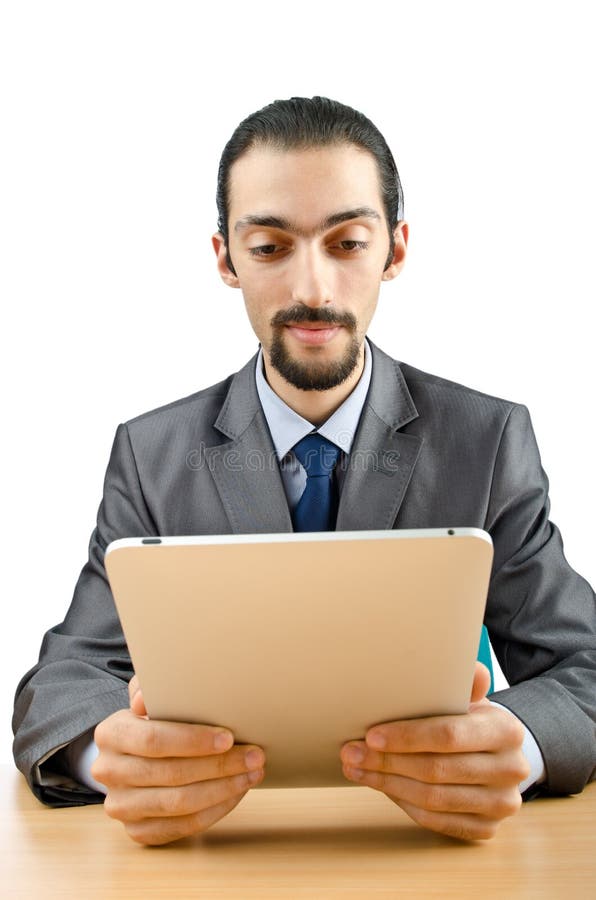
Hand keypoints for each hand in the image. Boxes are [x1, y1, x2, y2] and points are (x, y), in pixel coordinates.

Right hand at [92, 675, 265, 844]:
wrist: (134, 755)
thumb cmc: (154, 720)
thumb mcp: (152, 695)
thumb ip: (152, 687)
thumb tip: (142, 700)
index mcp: (110, 734)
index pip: (153, 740)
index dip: (193, 740)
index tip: (228, 738)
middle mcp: (108, 772)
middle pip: (171, 774)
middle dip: (219, 765)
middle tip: (255, 756)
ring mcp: (121, 806)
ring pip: (179, 804)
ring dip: (223, 789)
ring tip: (252, 773)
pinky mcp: (137, 831)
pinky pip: (182, 827)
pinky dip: (215, 810)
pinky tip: (236, 793)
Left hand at [340, 662, 529, 840]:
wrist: (497, 754)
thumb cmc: (470, 721)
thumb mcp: (468, 697)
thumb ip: (462, 682)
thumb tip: (471, 668)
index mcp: (506, 730)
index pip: (450, 735)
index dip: (407, 737)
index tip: (371, 735)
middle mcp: (511, 769)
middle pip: (437, 770)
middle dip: (387, 761)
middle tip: (351, 752)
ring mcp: (501, 803)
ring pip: (433, 799)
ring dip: (388, 783)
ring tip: (357, 768)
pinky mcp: (487, 829)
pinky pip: (436, 821)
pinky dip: (404, 803)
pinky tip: (382, 786)